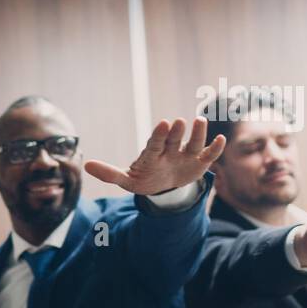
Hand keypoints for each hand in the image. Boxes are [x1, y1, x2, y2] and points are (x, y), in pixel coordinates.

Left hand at [84, 117, 224, 195]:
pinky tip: (220, 140)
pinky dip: (215, 148)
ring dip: (197, 134)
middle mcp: (170, 150)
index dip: (158, 135)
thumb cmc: (143, 179)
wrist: (163, 186)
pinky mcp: (199, 162)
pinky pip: (208, 154)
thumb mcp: (126, 180)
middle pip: (173, 140)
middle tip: (178, 121)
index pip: (155, 143)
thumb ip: (109, 174)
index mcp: (152, 154)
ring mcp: (185, 155)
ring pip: (193, 143)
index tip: (162, 123)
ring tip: (200, 121)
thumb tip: (86, 167)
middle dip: (175, 132)